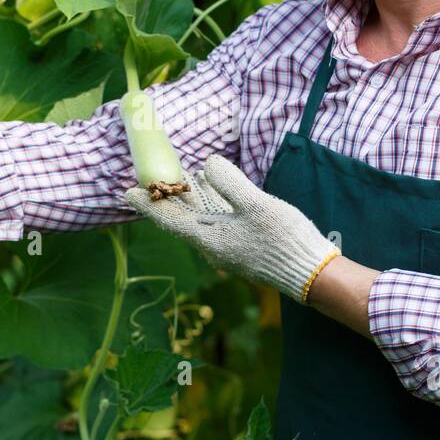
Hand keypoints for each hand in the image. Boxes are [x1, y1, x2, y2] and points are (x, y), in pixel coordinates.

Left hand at [123, 155, 340, 303]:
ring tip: (180, 179)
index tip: (127, 192)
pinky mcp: (244, 247)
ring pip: (201, 219)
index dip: (147, 204)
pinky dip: (209, 205)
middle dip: (168, 197)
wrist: (312, 274)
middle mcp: (213, 246)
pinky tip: (214, 192)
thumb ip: (229, 183)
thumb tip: (208, 165)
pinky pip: (217, 222)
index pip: (168, 218)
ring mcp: (229, 248)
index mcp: (209, 238)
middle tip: (153, 177)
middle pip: (182, 218)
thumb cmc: (284, 239)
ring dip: (190, 200)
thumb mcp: (257, 205)